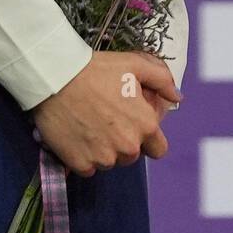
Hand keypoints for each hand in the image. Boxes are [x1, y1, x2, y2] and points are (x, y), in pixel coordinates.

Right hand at [30, 51, 181, 177]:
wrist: (55, 78)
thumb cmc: (96, 69)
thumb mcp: (134, 65)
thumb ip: (161, 80)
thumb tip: (177, 97)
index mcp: (145, 126)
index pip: (158, 149)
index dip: (147, 137)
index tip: (132, 124)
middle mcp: (127, 148)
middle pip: (131, 156)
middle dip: (123, 142)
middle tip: (106, 119)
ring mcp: (103, 159)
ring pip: (109, 162)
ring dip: (103, 149)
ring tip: (88, 124)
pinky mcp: (80, 164)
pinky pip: (88, 167)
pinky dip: (83, 156)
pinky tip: (76, 135)